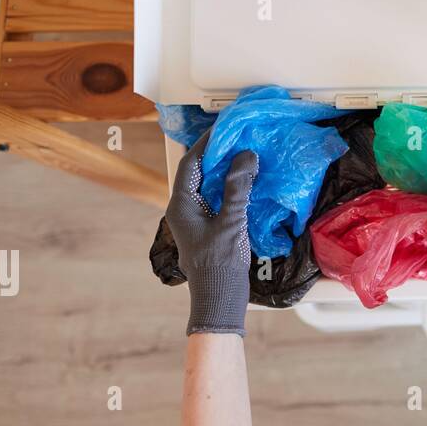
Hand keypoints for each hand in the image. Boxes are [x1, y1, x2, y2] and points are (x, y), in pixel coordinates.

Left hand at [165, 131, 257, 336]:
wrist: (219, 298)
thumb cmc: (220, 263)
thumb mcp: (231, 221)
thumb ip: (237, 187)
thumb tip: (245, 155)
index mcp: (181, 205)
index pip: (192, 163)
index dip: (208, 142)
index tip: (224, 127)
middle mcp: (183, 209)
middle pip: (198, 171)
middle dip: (216, 152)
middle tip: (237, 136)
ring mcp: (193, 219)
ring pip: (206, 184)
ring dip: (223, 168)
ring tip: (243, 153)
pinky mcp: (206, 226)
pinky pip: (214, 196)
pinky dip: (228, 185)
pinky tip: (244, 181)